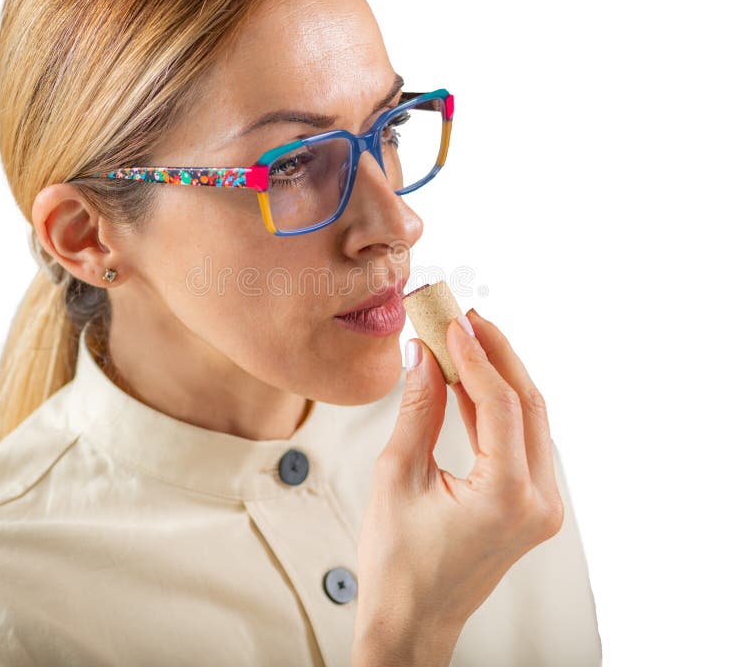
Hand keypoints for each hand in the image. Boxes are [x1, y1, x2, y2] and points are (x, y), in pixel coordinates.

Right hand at [351, 308, 563, 664]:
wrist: (413, 620)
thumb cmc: (398, 562)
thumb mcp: (397, 475)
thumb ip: (417, 408)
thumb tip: (424, 355)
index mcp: (507, 498)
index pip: (501, 404)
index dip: (476, 355)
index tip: (453, 321)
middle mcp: (538, 501)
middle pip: (528, 404)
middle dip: (496, 354)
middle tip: (464, 319)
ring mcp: (542, 505)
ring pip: (529, 419)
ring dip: (498, 376)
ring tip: (464, 340)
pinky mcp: (532, 505)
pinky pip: (521, 440)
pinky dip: (497, 407)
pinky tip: (469, 382)